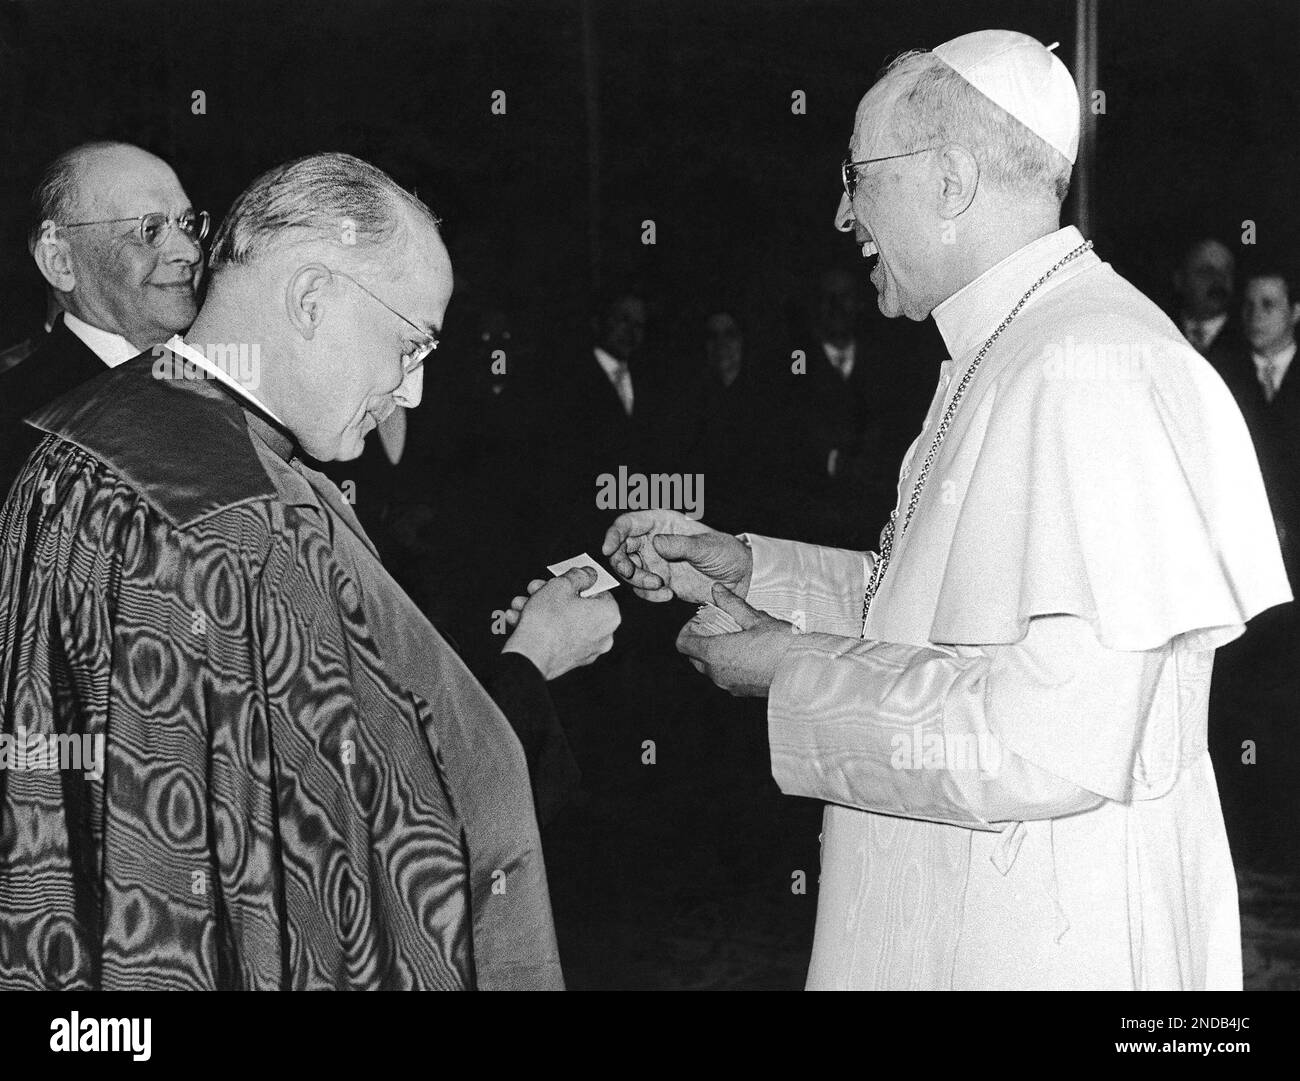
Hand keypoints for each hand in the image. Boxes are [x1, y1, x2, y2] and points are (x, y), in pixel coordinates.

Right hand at [502, 567, 620, 679]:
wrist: (530, 657)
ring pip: (564, 621)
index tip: (560, 579)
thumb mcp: (561, 585)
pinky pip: (558, 637)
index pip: (598, 590)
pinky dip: (541, 626)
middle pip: (578, 606)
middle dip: (551, 595)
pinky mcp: (570, 661)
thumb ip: (577, 575)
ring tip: (520, 603)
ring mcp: (588, 651)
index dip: (576, 581)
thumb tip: (587, 573)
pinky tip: (518, 618)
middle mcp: (604, 635)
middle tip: (535, 588)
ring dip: (541, 609)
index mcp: (609, 615)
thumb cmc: (548, 620)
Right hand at [601, 508, 751, 603]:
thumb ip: (680, 545)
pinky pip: (641, 589)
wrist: (739, 579)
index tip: (608, 549)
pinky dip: (649, 595)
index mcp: (663, 523)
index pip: (628, 523)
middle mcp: (653, 540)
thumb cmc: (726, 553)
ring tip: (661, 587)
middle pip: (621, 548)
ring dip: (638, 582)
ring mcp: (654, 562)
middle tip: (632, 574)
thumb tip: (655, 543)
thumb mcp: (706, 547)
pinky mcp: (659, 581)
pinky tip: (668, 595)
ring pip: (628, 571)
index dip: (614, 534)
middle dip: (622, 563)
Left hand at [675, 582, 795, 696]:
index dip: (688, 629)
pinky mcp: (741, 692)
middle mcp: (716, 672)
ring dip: (714, 653)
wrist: (804, 673)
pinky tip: (747, 653)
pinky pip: (725, 677)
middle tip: (718, 626)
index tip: (702, 620)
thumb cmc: (780, 644)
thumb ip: (732, 604)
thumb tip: (717, 589)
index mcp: (714, 653)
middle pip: (694, 657)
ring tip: (735, 638)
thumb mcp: (756, 619)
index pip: (683, 643)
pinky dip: (727, 665)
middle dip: (700, 640)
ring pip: (709, 668)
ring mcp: (728, 685)